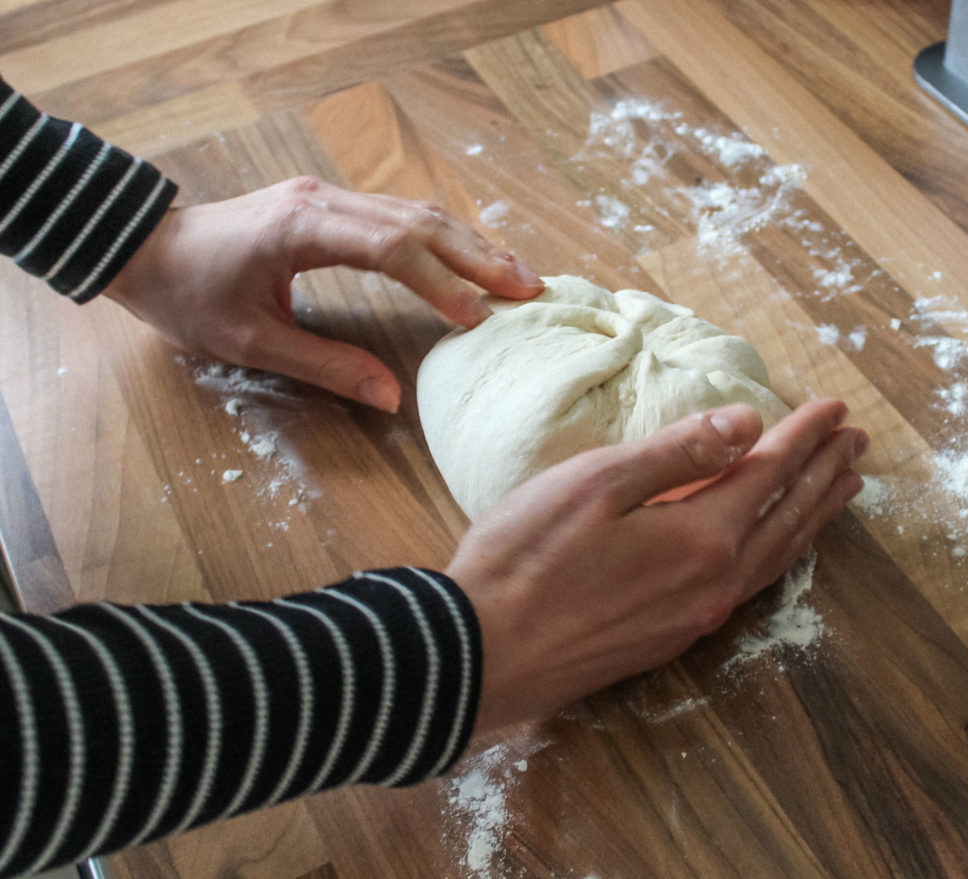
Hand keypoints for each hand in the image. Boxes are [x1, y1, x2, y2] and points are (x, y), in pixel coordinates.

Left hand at [104, 177, 544, 411]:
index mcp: (304, 227)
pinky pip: (399, 215)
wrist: (146, 248)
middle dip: (478, 255)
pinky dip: (442, 238)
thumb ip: (325, 366)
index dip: (442, 282)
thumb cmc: (189, 296)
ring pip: (415, 211)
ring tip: (516, 273)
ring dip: (469, 242)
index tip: (480, 317)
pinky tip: (470, 257)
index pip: (393, 248)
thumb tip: (392, 398)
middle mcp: (323, 200)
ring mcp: (328, 196)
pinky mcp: (329, 204)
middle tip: (530, 287)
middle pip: (419, 220)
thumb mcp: (251, 342)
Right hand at [448, 398, 867, 732]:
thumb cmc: (527, 558)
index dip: (803, 436)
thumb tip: (747, 424)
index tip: (834, 408)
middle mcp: (713, 583)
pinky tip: (772, 549)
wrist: (484, 654)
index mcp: (701, 537)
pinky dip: (776, 554)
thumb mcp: (595, 484)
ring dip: (811, 518)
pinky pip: (747, 586)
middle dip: (824, 475)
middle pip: (786, 519)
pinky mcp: (668, 638)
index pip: (769, 474)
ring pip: (773, 559)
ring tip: (840, 491)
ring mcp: (693, 617)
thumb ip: (676, 453)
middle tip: (856, 444)